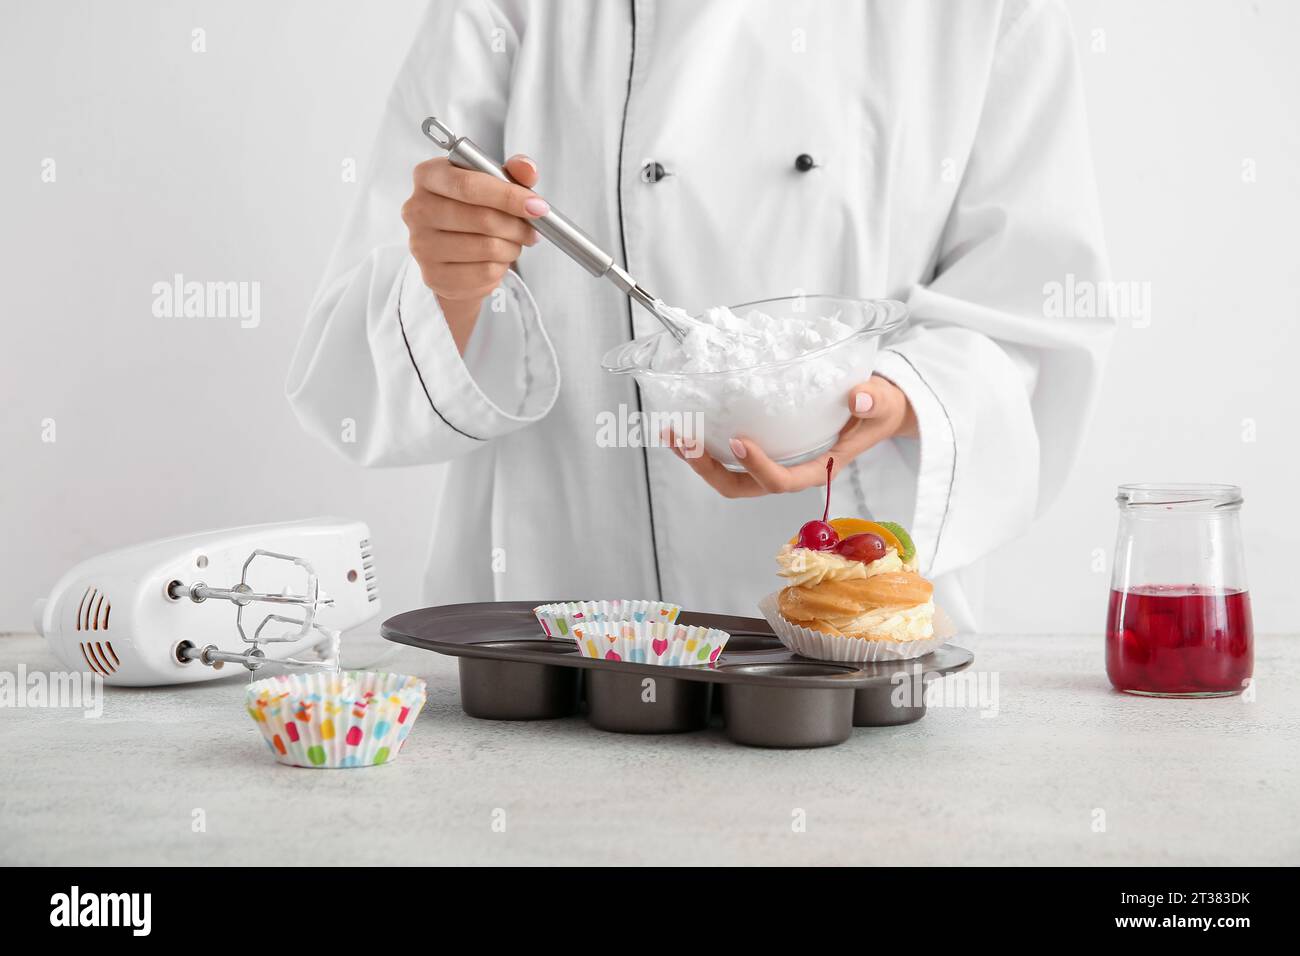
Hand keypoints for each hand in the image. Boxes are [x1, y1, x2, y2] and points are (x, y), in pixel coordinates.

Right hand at [401, 154, 548, 352]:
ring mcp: (421, 245)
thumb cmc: (473, 211)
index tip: (537, 206)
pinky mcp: (433, 275)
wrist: (453, 254)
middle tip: (532, 230)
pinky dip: (501, 267)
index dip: (508, 196)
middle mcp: (417, 209)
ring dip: (512, 247)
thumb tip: (528, 169)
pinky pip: (484, 272)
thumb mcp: (493, 184)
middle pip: (481, 218)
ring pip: (487, 247)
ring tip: (513, 243)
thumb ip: (513, 172)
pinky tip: (497, 260)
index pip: (468, 184)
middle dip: (517, 226)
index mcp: (428, 176)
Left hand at [667, 376, 917, 497]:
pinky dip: (704, 445)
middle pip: (742, 487)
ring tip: (673, 433)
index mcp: (818, 467)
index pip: (783, 480)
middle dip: (709, 469)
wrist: (875, 409)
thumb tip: (857, 396)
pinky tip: (687, 424)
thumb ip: (873, 400)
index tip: (738, 440)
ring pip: (729, 476)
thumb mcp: (882, 404)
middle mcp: (790, 470)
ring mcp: (774, 461)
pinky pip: (728, 457)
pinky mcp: (764, 447)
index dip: (759, 467)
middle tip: (683, 441)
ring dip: (698, 460)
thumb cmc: (877, 410)